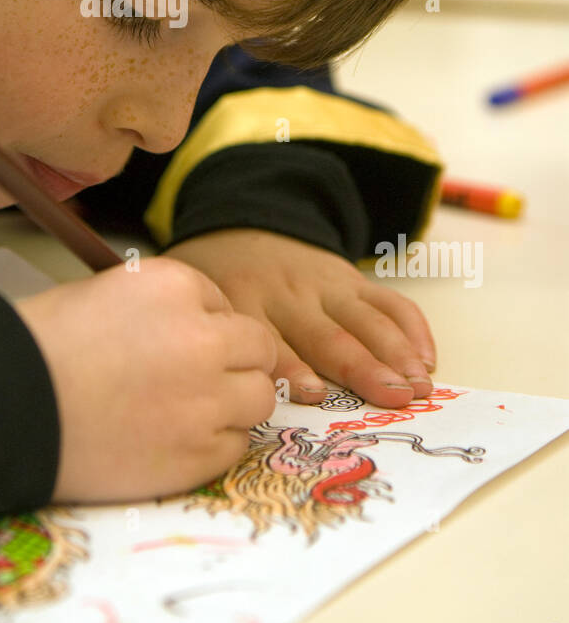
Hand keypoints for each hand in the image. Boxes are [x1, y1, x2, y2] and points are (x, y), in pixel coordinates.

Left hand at [161, 229, 436, 408]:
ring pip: (366, 319)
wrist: (239, 226)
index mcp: (245, 304)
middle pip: (327, 335)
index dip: (292, 367)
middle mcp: (289, 295)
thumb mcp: (194, 303)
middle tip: (391, 396)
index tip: (314, 393)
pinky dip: (412, 327)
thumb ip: (202, 339)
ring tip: (419, 385)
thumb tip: (209, 394)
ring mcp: (325, 286)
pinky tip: (427, 358)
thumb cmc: (215, 283)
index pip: (270, 339)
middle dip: (362, 367)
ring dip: (396, 353)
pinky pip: (388, 300)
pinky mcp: (352, 280)